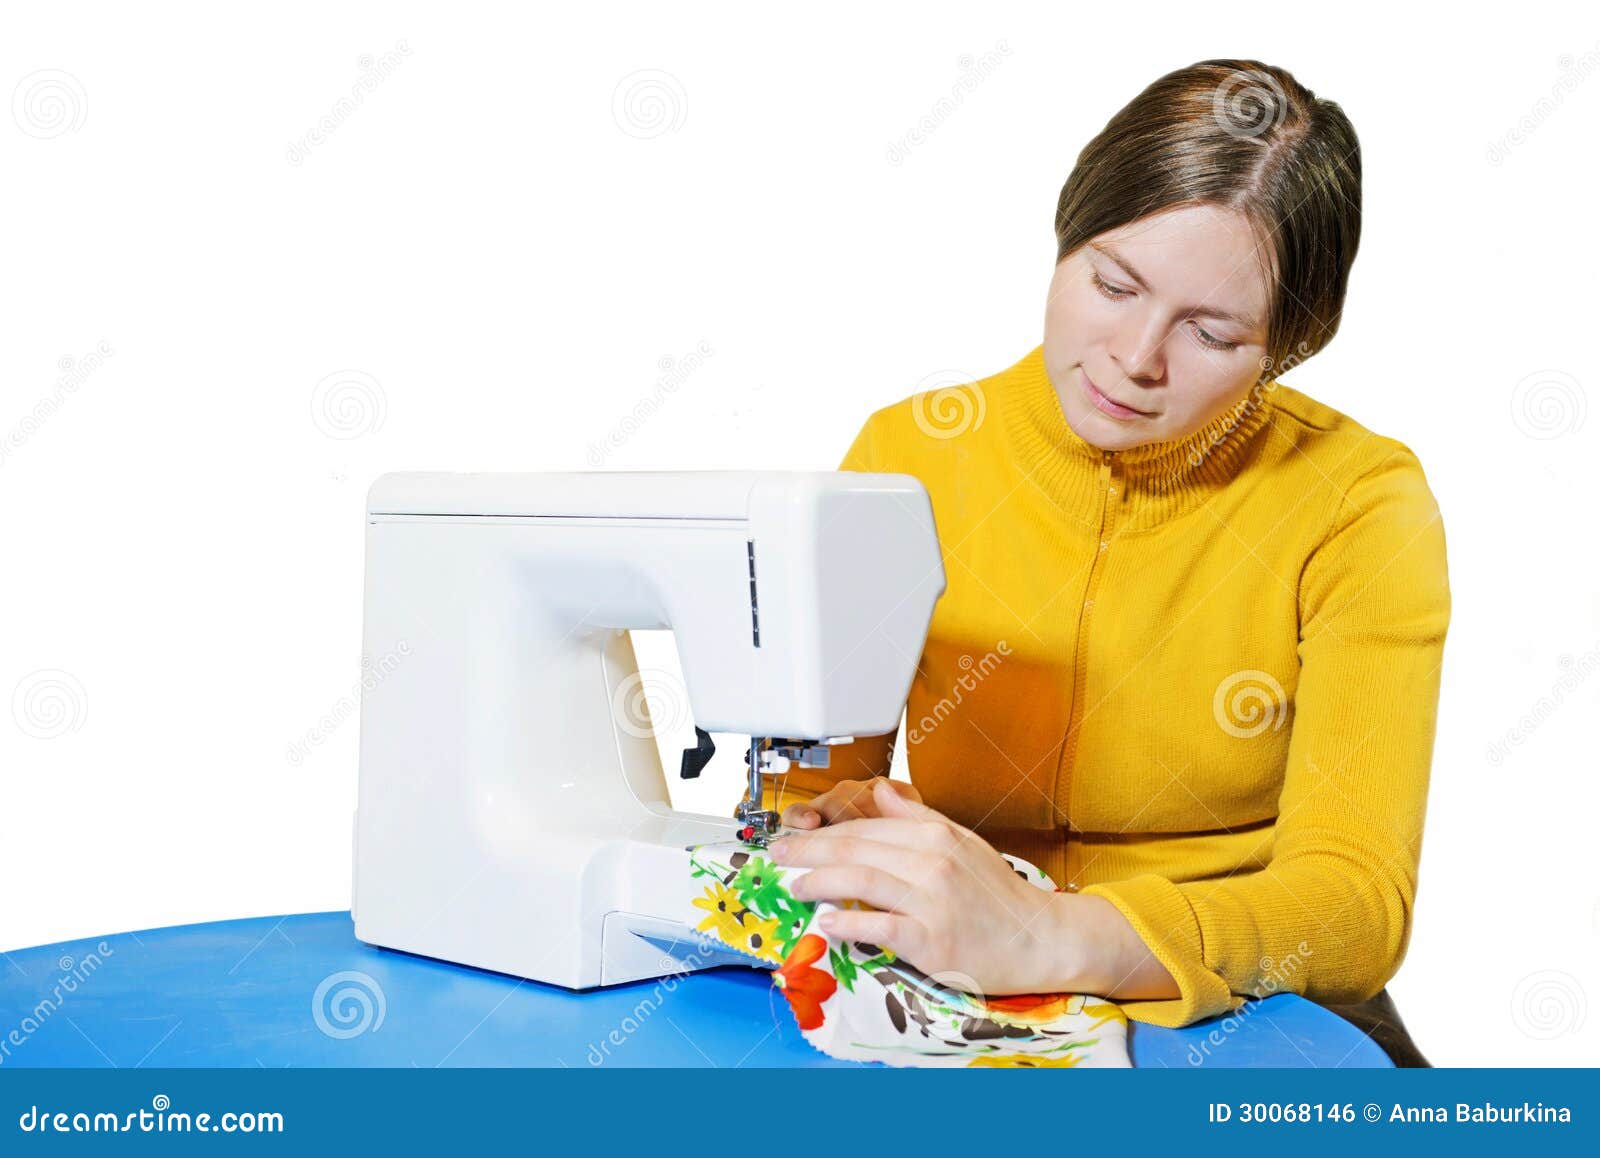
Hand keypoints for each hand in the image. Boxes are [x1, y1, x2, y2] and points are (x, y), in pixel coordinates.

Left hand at [768, 778, 1081, 995]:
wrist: (1040, 938)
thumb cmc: (998, 895)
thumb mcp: (963, 842)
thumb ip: (919, 817)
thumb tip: (883, 793)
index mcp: (935, 835)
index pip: (866, 826)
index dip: (824, 830)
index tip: (796, 836)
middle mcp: (932, 862)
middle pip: (855, 848)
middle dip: (807, 850)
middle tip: (778, 855)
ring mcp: (931, 901)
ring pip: (860, 881)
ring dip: (818, 881)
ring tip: (793, 885)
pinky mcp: (932, 940)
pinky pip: (879, 926)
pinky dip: (847, 923)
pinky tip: (826, 922)